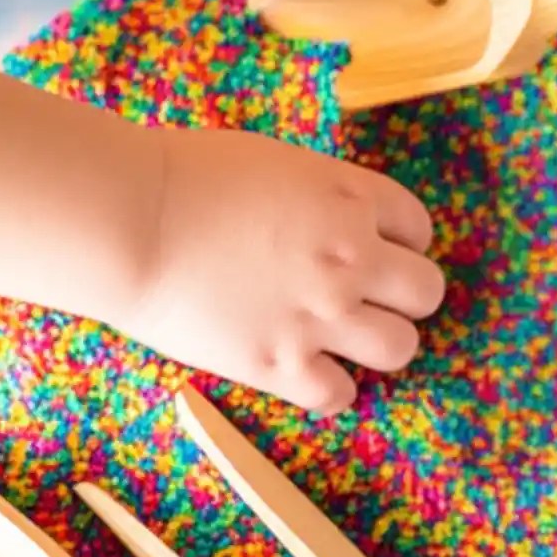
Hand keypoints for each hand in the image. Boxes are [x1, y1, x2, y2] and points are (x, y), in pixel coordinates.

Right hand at [115, 127, 444, 415]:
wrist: (131, 222)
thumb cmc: (182, 177)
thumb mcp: (272, 161)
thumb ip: (316, 194)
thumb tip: (322, 220)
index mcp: (349, 198)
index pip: (417, 228)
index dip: (398, 243)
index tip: (374, 253)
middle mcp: (351, 259)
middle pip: (425, 292)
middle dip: (401, 296)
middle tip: (366, 300)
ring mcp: (320, 316)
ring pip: (400, 348)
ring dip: (378, 345)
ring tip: (344, 342)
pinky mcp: (280, 364)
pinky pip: (338, 395)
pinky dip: (329, 390)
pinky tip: (306, 376)